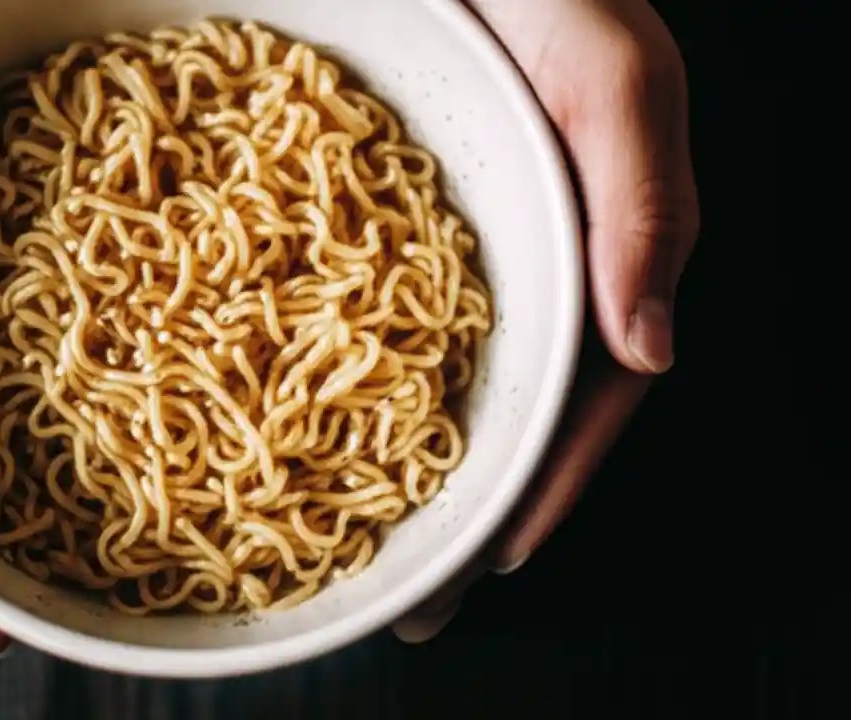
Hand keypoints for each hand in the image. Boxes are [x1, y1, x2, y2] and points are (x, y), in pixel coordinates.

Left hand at [392, 0, 699, 641]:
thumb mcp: (614, 81)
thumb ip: (643, 205)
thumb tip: (653, 352)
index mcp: (599, 249)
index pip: (587, 394)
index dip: (547, 483)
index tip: (489, 563)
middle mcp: (532, 262)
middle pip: (507, 406)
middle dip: (464, 508)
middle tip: (409, 600)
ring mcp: (463, 246)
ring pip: (443, 377)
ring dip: (402, 465)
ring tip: (353, 547)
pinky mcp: (398, 221)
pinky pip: (375, 317)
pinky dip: (345, 381)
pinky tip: (301, 427)